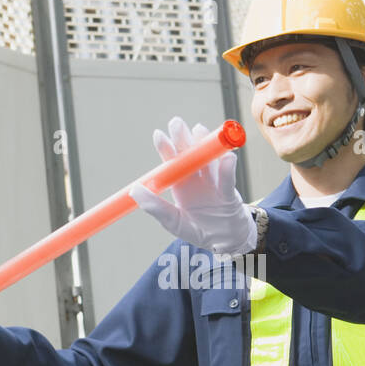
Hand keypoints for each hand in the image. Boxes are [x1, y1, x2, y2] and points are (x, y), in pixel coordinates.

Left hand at [128, 117, 256, 254]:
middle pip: (189, 152)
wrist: (225, 242)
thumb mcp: (173, 222)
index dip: (165, 147)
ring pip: (209, 159)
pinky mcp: (230, 193)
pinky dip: (227, 169)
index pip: (172, 161)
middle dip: (182, 137)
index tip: (159, 135)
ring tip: (198, 130)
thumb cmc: (197, 230)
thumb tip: (134, 190)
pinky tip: (227, 158)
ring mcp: (214, 182)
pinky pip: (228, 180)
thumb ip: (156, 207)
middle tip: (176, 123)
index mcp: (180, 183)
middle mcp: (197, 177)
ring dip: (204, 143)